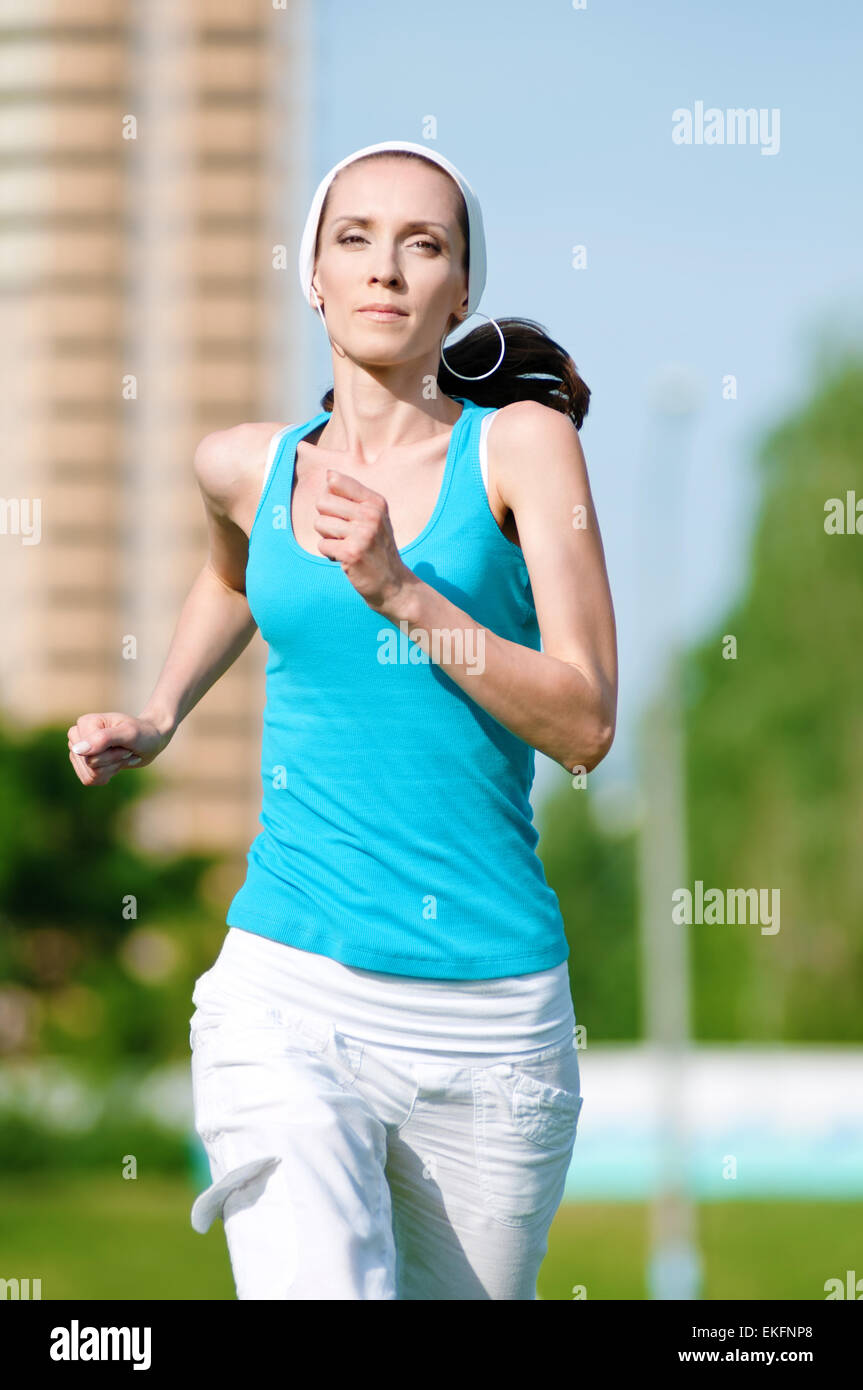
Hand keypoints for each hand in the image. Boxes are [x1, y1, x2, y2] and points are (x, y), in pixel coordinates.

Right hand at [67, 712, 172, 786]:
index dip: (112, 755)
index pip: (90, 754)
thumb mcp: (129, 734)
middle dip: (113, 762)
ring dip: (111, 769)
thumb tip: (77, 750)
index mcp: (85, 723)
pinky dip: (106, 775)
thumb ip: (103, 739)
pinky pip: (89, 780)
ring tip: (122, 755)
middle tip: (126, 750)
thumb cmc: (142, 733)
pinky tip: (116, 763)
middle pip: (89, 764)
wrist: (150, 740)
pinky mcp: (82, 763)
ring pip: (89, 774)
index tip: (126, 744)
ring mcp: (78, 751)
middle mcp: (77, 736)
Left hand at [313, 470, 413, 613]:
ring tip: (345, 545)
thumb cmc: (378, 548)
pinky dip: (329, 554)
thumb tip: (328, 474)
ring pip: (319, 524)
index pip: (335, 482)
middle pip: (322, 502)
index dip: (330, 498)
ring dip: (328, 538)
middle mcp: (371, 515)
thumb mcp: (374, 516)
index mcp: (375, 502)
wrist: (394, 584)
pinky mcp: (351, 553)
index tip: (342, 513)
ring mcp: (362, 534)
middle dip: (326, 519)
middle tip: (343, 533)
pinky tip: (345, 558)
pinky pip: (322, 545)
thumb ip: (352, 494)